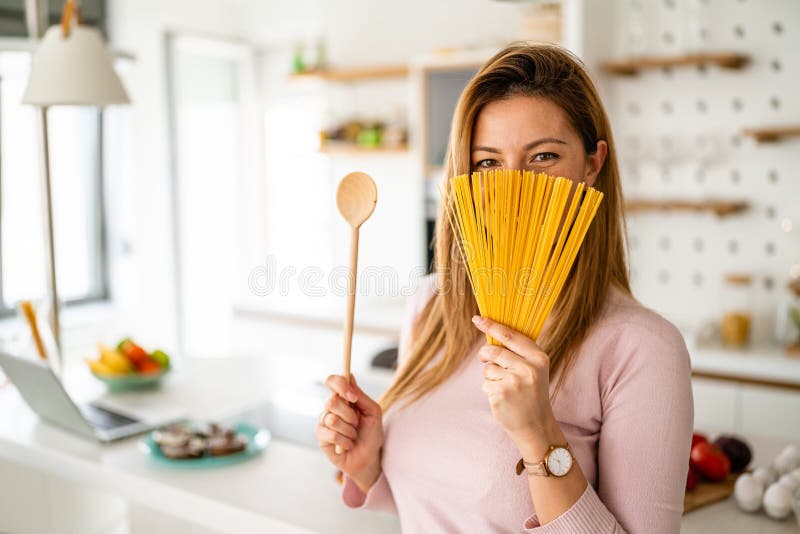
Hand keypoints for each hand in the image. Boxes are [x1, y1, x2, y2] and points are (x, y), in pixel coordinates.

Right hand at [316, 373, 383, 492]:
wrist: (369, 458)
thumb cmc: (371, 434)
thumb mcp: (373, 412)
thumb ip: (361, 396)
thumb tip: (350, 376)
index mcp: (343, 398)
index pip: (332, 381)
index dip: (340, 385)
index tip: (353, 397)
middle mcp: (331, 407)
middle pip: (331, 401)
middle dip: (350, 415)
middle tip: (357, 423)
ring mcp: (324, 421)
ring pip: (332, 420)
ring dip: (349, 430)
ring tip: (353, 436)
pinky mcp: (321, 436)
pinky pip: (331, 434)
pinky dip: (345, 441)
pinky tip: (347, 445)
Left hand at [472, 315, 558, 452]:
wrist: (536, 426)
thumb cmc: (531, 393)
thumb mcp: (534, 369)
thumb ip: (518, 352)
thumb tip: (491, 332)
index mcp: (538, 357)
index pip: (510, 336)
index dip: (491, 325)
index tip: (477, 319)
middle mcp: (528, 368)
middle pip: (493, 351)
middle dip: (484, 355)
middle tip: (485, 359)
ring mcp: (514, 382)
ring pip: (487, 369)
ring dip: (490, 377)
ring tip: (505, 387)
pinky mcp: (501, 394)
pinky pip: (485, 383)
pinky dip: (489, 390)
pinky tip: (502, 398)